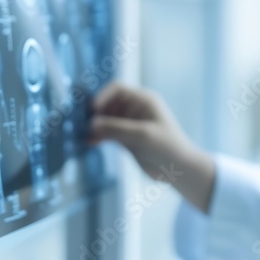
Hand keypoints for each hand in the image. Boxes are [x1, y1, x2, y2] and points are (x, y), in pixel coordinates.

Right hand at [88, 80, 215, 213]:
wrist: (179, 170)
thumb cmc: (167, 147)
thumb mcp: (142, 135)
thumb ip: (116, 128)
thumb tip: (92, 124)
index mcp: (143, 100)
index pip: (117, 90)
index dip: (102, 97)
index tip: (91, 110)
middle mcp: (135, 109)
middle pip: (108, 104)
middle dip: (95, 113)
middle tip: (81, 125)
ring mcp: (129, 124)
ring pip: (105, 120)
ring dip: (95, 126)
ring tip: (83, 135)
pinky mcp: (126, 139)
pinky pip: (107, 133)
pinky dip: (98, 136)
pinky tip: (90, 143)